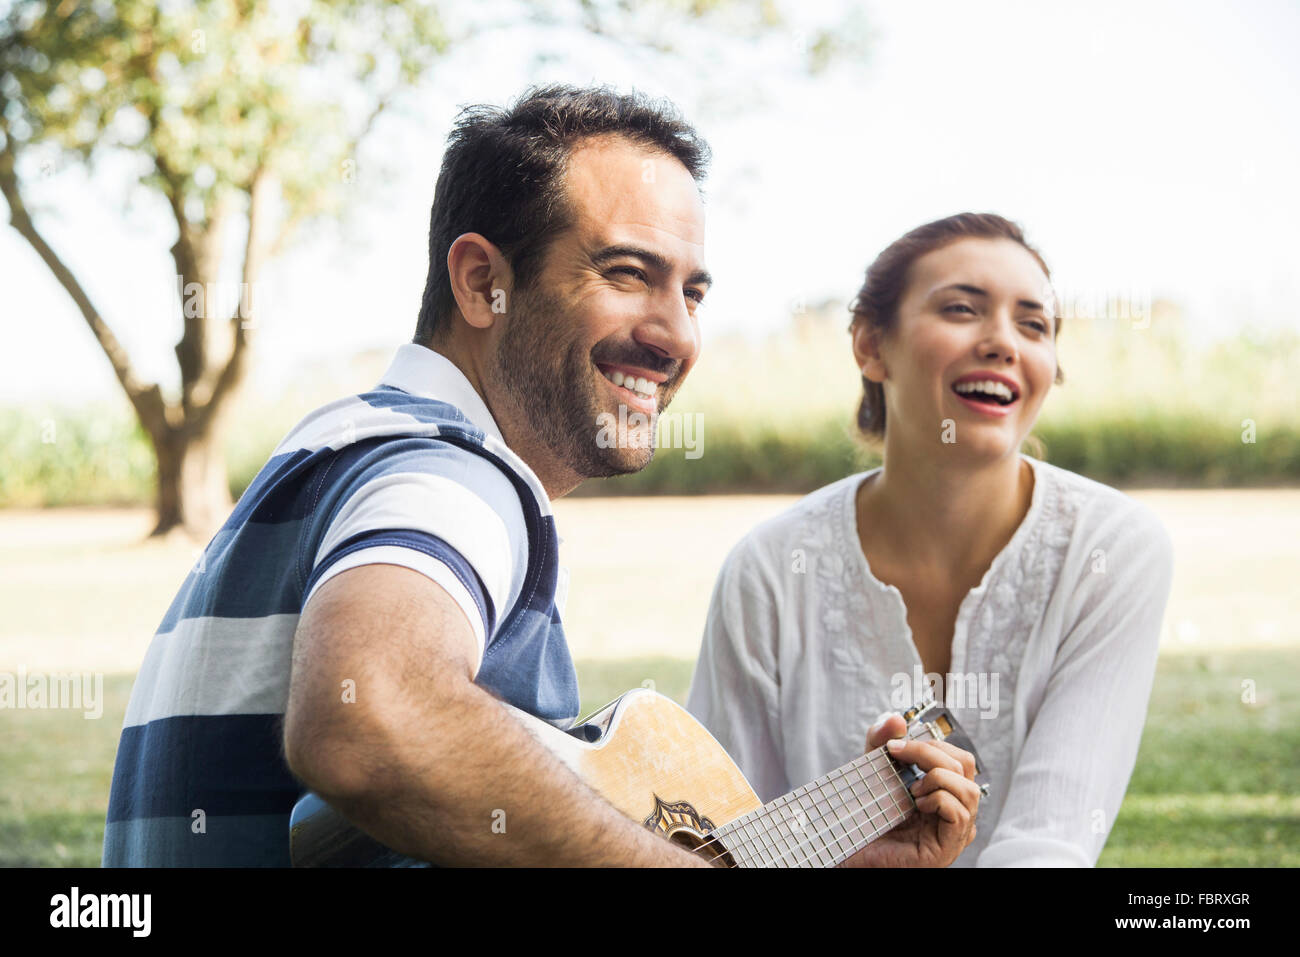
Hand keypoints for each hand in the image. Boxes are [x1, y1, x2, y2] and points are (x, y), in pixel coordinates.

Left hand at [840, 713, 980, 867]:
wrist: (847, 848)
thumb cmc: (864, 814)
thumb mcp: (872, 770)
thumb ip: (879, 743)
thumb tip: (896, 718)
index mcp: (945, 791)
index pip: (959, 758)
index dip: (931, 743)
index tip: (895, 745)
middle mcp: (956, 811)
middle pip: (966, 766)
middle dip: (930, 752)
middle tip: (898, 755)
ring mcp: (955, 832)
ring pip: (970, 789)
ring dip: (937, 778)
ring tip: (911, 789)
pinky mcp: (947, 848)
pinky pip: (960, 814)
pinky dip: (938, 800)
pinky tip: (917, 805)